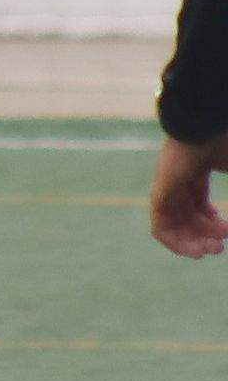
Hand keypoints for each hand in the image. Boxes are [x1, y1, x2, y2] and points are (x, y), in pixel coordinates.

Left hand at [151, 133, 227, 257]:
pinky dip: (177, 244)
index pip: (199, 206)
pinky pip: (160, 229)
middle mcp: (178, 184)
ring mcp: (166, 191)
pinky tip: (196, 251)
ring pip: (175, 228)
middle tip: (220, 247)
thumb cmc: (223, 145)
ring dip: (195, 244)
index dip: (213, 223)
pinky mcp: (158, 197)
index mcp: (195, 174)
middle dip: (206, 237)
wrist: (204, 129)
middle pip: (187, 219)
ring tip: (214, 249)